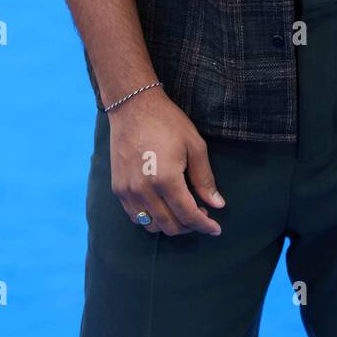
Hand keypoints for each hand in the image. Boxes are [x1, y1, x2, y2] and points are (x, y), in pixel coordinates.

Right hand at [108, 88, 224, 236]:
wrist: (133, 107)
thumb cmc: (168, 122)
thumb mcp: (194, 146)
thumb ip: (205, 179)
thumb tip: (218, 205)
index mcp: (166, 180)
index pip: (188, 216)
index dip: (205, 225)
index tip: (216, 229)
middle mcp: (144, 190)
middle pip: (170, 226)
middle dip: (190, 226)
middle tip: (201, 216)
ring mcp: (128, 191)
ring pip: (151, 226)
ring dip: (170, 225)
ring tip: (182, 211)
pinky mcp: (118, 189)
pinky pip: (135, 216)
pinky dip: (151, 219)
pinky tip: (162, 207)